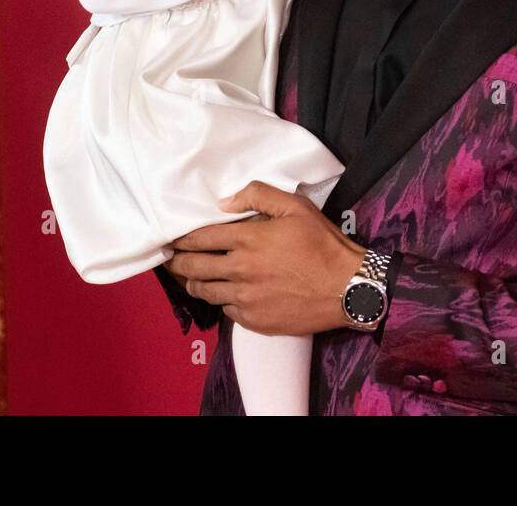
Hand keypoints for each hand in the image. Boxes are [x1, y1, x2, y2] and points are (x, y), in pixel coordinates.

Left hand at [165, 182, 365, 334]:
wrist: (347, 289)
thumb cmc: (323, 244)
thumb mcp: (296, 207)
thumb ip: (258, 195)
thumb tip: (224, 201)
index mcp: (248, 239)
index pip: (201, 238)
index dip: (181, 238)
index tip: (171, 238)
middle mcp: (240, 270)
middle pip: (194, 267)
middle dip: (176, 262)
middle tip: (168, 259)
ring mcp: (245, 299)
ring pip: (205, 292)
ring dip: (192, 283)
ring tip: (187, 277)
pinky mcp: (254, 321)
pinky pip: (226, 311)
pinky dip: (220, 301)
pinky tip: (221, 294)